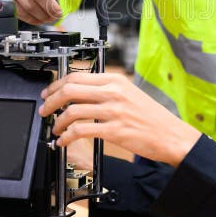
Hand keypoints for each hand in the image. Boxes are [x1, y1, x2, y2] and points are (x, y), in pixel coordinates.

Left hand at [39, 72, 201, 167]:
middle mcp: (113, 92)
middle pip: (70, 89)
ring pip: (72, 110)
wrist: (170, 135)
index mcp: (116, 80)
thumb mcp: (130, 93)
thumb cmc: (151, 117)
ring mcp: (113, 110)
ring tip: (55, 128)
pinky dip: (66, 136)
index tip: (49, 93)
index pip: (77, 76)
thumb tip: (81, 93)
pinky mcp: (114, 130)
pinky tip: (64, 141)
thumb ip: (107, 90)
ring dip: (57, 121)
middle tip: (45, 109)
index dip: (57, 85)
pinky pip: (81, 131)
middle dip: (51, 100)